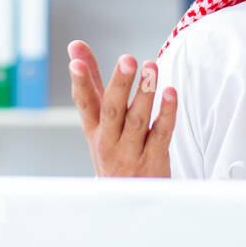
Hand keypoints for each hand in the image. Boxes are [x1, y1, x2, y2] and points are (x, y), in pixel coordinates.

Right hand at [67, 39, 176, 176]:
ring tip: (151, 67)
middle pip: (112, 110)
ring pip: (137, 121)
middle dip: (119, 84)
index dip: (80, 83)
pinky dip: (166, 113)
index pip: (84, 103)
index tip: (75, 62)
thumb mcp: (98, 122)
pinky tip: (170, 93)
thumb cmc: (114, 150)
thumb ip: (91, 83)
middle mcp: (109, 141)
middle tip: (127, 59)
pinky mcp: (153, 160)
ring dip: (145, 93)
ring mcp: (131, 153)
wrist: (127, 200)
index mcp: (95, 129)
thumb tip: (75, 47)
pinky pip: (161, 134)